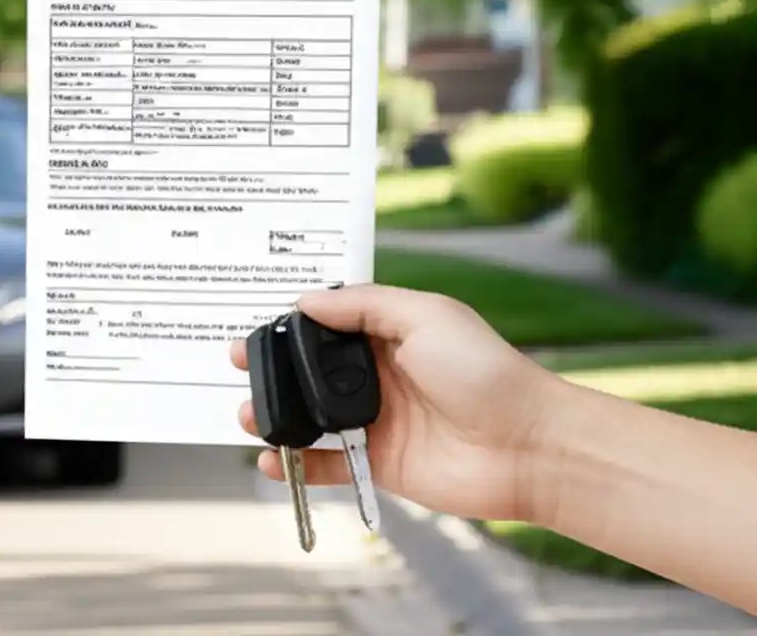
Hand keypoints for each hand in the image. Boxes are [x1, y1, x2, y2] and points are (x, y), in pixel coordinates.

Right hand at [234, 284, 566, 521]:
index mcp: (389, 334)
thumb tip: (307, 300)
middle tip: (238, 363)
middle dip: (271, 369)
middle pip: (309, 372)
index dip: (290, 324)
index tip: (256, 323)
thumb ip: (364, 305)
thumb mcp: (426, 316)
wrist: (527, 446)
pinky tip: (271, 461)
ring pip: (310, 418)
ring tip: (248, 415)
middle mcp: (378, 376)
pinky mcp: (378, 463)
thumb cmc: (487, 372)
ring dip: (276, 416)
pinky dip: (295, 465)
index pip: (328, 325)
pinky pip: (326, 465)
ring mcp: (376, 421)